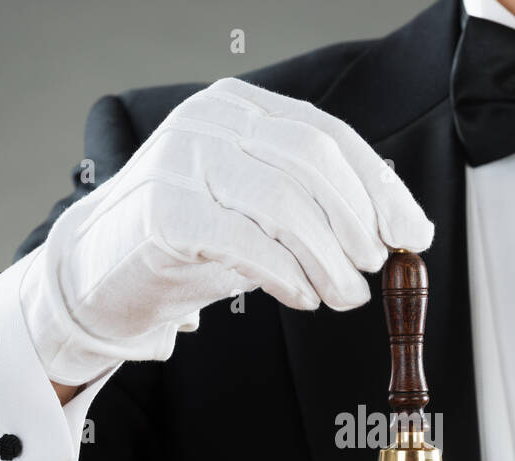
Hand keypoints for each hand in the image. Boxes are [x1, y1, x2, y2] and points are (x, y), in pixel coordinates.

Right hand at [18, 77, 434, 384]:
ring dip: (328, 258)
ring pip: (281, 201)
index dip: (379, 188)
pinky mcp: (161, 212)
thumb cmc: (192, 243)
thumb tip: (401, 232)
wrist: (102, 272)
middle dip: (356, 222)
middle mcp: (211, 122)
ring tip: (343, 294)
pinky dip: (284, 272)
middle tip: (373, 269)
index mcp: (242, 110)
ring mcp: (181, 161)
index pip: (328, 137)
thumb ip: (319, 210)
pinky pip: (241, 239)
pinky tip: (301, 295)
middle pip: (310, 161)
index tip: (412, 234)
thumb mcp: (262, 215)